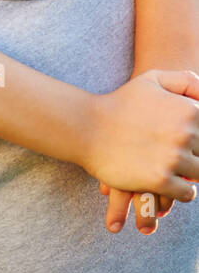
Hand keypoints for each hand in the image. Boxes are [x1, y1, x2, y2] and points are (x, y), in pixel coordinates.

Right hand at [86, 70, 198, 232]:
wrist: (86, 127)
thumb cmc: (120, 102)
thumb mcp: (152, 79)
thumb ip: (188, 82)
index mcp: (190, 112)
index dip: (197, 139)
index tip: (184, 141)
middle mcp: (186, 135)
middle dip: (193, 155)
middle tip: (173, 154)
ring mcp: (174, 159)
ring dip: (188, 174)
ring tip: (172, 169)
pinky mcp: (160, 180)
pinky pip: (186, 193)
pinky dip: (180, 191)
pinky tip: (167, 183)